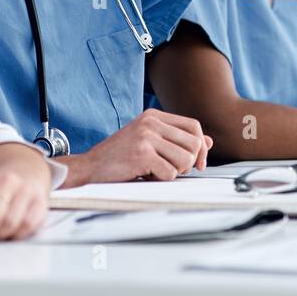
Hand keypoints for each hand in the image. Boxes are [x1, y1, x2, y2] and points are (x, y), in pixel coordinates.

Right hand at [61, 109, 212, 185]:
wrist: (89, 168)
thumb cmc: (118, 157)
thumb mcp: (148, 141)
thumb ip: (176, 140)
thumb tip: (208, 142)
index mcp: (153, 116)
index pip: (194, 126)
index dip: (201, 147)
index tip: (197, 163)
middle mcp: (151, 122)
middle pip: (194, 143)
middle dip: (188, 162)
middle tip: (171, 169)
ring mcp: (146, 136)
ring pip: (185, 159)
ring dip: (174, 172)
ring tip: (155, 171)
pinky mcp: (142, 154)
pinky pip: (170, 173)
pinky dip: (161, 180)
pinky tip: (145, 175)